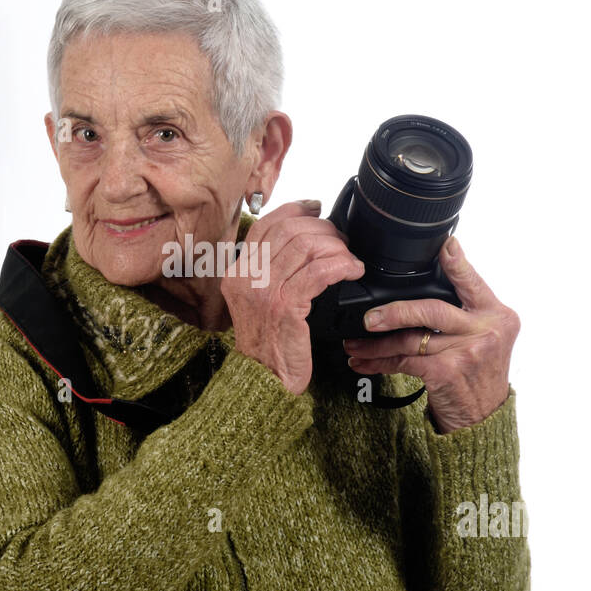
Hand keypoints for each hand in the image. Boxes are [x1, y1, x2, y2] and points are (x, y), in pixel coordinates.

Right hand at [222, 200, 365, 394]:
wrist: (264, 381)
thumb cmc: (268, 345)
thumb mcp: (259, 301)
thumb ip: (272, 271)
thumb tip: (302, 241)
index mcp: (237, 273)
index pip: (265, 225)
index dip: (295, 210)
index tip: (316, 208)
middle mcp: (246, 278)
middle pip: (289, 230)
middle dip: (323, 229)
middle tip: (341, 241)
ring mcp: (263, 292)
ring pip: (306, 247)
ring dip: (336, 247)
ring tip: (349, 258)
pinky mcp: (286, 307)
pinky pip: (320, 272)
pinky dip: (342, 265)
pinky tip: (353, 270)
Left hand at [342, 235, 518, 431]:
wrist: (483, 421)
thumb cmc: (477, 376)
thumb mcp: (484, 338)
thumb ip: (463, 313)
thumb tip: (423, 290)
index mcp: (497, 314)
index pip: (473, 282)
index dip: (457, 262)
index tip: (444, 245)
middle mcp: (487, 329)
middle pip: (432, 308)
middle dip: (394, 312)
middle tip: (368, 318)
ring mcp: (468, 351)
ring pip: (411, 338)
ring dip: (376, 343)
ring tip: (353, 344)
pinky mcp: (447, 372)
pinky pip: (404, 361)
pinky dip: (379, 362)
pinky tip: (363, 363)